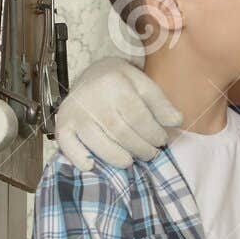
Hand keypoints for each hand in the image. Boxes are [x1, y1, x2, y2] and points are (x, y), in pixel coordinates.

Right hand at [54, 57, 182, 169]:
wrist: (92, 73)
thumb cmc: (122, 82)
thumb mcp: (144, 85)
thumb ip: (161, 103)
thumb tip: (177, 121)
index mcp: (114, 84)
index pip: (137, 116)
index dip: (153, 133)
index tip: (162, 141)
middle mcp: (92, 97)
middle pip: (120, 132)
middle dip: (140, 148)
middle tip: (151, 154)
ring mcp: (75, 111)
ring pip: (98, 142)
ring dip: (117, 157)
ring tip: (130, 161)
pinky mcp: (62, 123)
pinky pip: (67, 144)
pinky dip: (78, 158)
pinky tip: (92, 166)